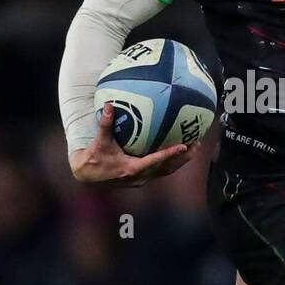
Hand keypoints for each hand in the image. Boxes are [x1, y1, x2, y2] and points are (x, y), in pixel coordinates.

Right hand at [70, 103, 198, 185]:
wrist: (87, 175)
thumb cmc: (94, 158)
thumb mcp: (100, 141)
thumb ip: (105, 123)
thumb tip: (109, 105)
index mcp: (131, 168)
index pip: (155, 160)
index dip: (170, 153)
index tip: (183, 145)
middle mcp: (140, 177)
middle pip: (167, 168)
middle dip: (183, 157)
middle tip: (196, 144)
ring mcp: (142, 179)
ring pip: (167, 171)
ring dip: (181, 161)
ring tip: (194, 148)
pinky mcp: (142, 179)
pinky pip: (161, 171)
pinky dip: (172, 162)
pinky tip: (179, 152)